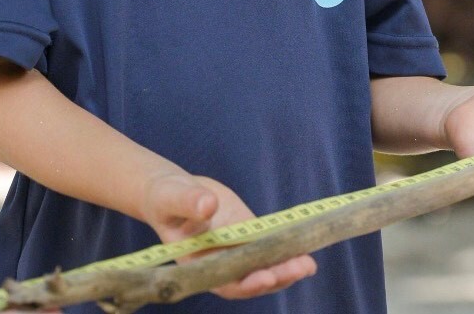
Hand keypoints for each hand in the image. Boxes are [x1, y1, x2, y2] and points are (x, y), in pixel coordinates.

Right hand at [139, 172, 316, 299]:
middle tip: (300, 267)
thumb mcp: (172, 197)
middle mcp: (221, 262)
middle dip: (276, 276)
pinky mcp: (246, 233)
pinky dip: (285, 246)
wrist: (172, 190)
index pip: (226, 282)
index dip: (247, 284)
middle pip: (251, 278)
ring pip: (263, 265)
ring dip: (286, 267)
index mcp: (200, 264)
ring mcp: (235, 249)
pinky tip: (304, 243)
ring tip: (308, 263)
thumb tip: (208, 205)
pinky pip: (267, 243)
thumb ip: (188, 202)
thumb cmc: (165, 198)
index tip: (266, 276)